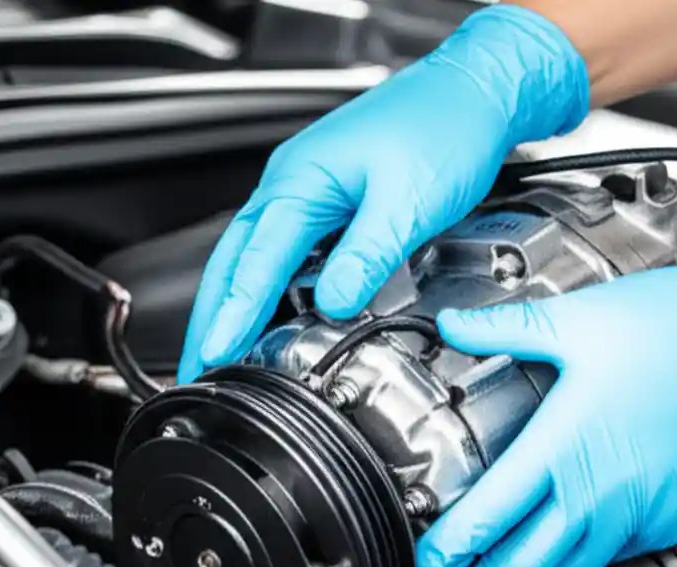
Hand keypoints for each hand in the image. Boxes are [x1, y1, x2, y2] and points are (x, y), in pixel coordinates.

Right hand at [177, 5, 588, 382]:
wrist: (477, 90)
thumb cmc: (445, 126)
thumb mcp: (408, 202)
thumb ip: (366, 257)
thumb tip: (333, 303)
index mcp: (301, 180)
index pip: (256, 260)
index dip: (235, 313)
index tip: (216, 355)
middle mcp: (293, 181)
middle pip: (235, 259)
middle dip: (214, 315)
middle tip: (199, 365)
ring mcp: (307, 187)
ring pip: (255, 253)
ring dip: (236, 301)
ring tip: (224, 348)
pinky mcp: (330, 196)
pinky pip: (284, 247)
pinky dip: (268, 283)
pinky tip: (272, 309)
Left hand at [409, 236, 676, 566]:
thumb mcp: (577, 318)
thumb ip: (506, 328)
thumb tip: (451, 326)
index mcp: (565, 448)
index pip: (489, 519)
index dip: (449, 552)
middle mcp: (601, 494)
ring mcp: (641, 513)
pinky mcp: (673, 518)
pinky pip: (612, 556)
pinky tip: (557, 562)